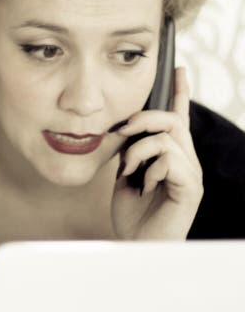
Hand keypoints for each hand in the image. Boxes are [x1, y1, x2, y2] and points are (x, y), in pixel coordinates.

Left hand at [110, 67, 203, 239]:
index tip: (177, 69)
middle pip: (172, 120)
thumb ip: (130, 151)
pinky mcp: (190, 188)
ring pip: (167, 138)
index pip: (177, 117)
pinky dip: (149, 170)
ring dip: (138, 151)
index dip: (178, 93)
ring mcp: (190, 173)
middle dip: (143, 118)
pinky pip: (171, 160)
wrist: (137, 242)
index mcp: (170, 154)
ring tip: (128, 171)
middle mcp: (185, 160)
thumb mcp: (125, 173)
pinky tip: (143, 187)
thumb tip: (122, 129)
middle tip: (120, 131)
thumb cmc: (132, 212)